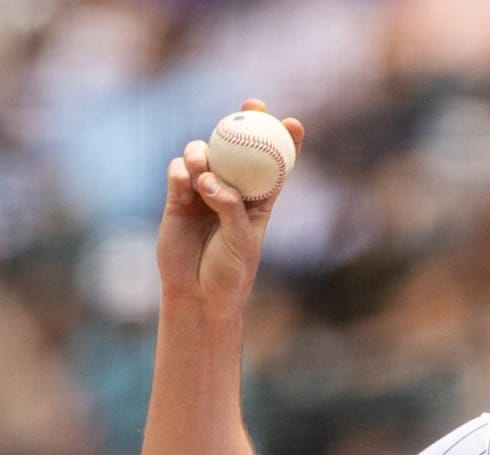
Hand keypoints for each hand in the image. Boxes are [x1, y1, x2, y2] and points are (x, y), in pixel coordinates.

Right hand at [157, 98, 302, 315]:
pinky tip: (185, 180)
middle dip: (246, 121)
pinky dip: (182, 170)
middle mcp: (232, 192)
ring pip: (204, 155)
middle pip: (239, 148)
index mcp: (260, 201)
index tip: (292, 121)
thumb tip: (213, 181)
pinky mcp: (177, 199)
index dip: (286, 140)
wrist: (197, 294)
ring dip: (203, 151)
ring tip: (202, 164)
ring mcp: (203, 193)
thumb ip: (230, 209)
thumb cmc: (229, 273)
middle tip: (250, 105)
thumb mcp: (240, 242)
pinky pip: (178, 173)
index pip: (277, 165)